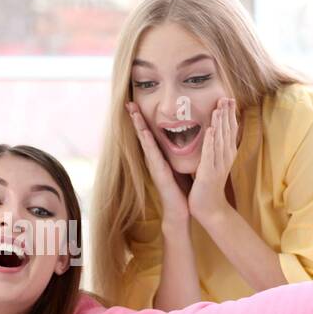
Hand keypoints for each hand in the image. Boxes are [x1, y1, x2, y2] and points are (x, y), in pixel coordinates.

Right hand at [127, 101, 188, 225]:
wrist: (180, 210)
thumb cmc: (180, 189)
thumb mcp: (178, 166)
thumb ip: (177, 153)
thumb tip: (183, 138)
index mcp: (159, 156)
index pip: (149, 134)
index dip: (143, 119)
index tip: (137, 104)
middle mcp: (153, 159)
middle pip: (143, 134)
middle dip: (136, 118)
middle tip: (128, 102)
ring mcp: (154, 166)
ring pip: (145, 141)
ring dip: (138, 126)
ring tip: (132, 112)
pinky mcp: (159, 173)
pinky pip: (153, 155)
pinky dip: (148, 142)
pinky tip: (144, 133)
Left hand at [188, 97, 238, 224]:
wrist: (210, 209)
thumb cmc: (209, 187)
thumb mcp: (214, 165)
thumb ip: (215, 150)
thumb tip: (216, 135)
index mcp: (226, 155)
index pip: (230, 131)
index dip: (230, 115)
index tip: (229, 99)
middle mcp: (224, 158)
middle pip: (227, 132)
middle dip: (227, 114)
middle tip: (227, 97)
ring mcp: (217, 165)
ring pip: (220, 140)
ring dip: (220, 123)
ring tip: (219, 108)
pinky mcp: (208, 172)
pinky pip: (210, 154)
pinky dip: (211, 141)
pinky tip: (211, 130)